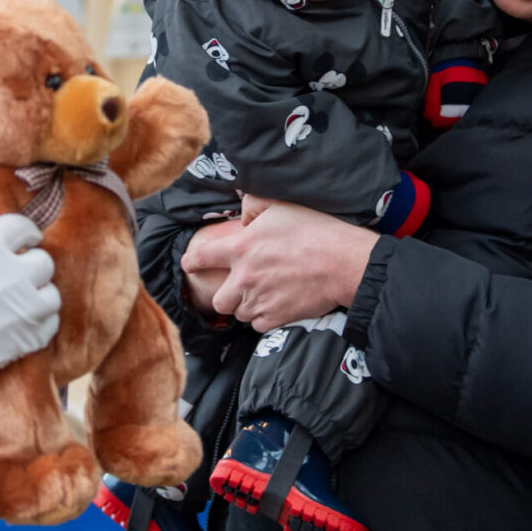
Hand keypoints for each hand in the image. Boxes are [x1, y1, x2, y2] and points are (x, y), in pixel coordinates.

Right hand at [0, 215, 60, 404]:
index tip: (24, 238)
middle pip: (43, 260)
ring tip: (21, 301)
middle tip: (17, 274)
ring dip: (39, 295)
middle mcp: (11, 277)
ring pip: (52, 293)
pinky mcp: (28, 339)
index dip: (24, 231)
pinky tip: (23, 323)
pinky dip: (40, 322)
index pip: (21, 227)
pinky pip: (50, 323)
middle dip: (30, 265)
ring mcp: (23, 310)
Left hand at [190, 199, 376, 330]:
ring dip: (248, 307)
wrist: (341, 262)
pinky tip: (277, 305)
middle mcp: (244, 277)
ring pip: (240, 314)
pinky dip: (265, 318)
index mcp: (240, 248)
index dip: (192, 262)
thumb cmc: (315, 230)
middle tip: (242, 288)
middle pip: (219, 300)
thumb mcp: (281, 205)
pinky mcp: (275, 318)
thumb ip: (253, 206)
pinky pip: (258, 325)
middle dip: (227, 296)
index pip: (202, 257)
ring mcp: (258, 300)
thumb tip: (243, 216)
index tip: (189, 265)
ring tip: (265, 295)